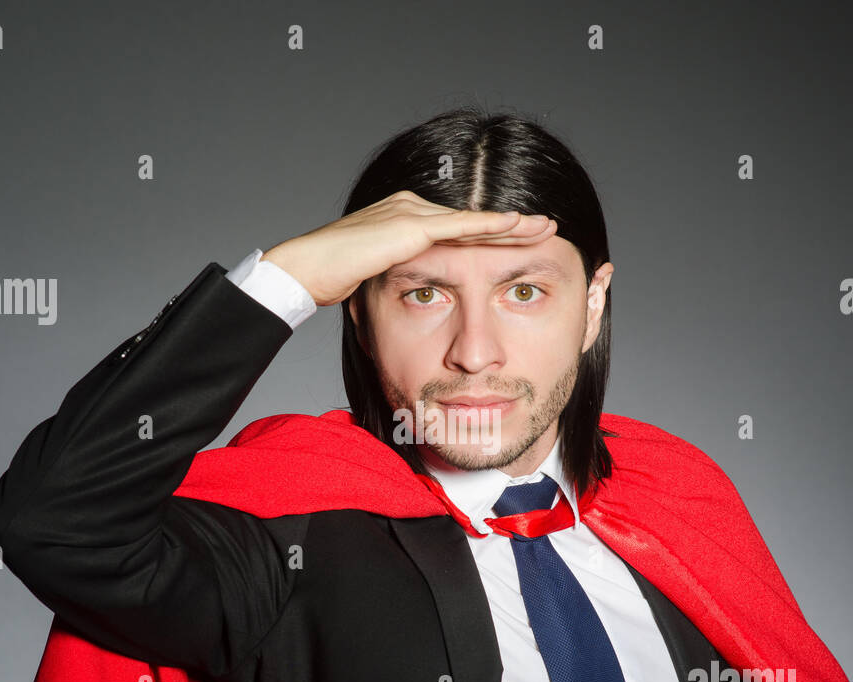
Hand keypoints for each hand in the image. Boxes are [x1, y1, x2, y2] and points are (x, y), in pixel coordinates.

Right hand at [260, 190, 556, 306]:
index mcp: (404, 221)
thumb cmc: (330, 280)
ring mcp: (410, 213)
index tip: (521, 243)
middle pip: (472, 220)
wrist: (305, 270)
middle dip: (512, 225)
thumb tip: (418, 301)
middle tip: (546, 227)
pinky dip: (491, 226)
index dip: (491, 236)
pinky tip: (518, 226)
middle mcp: (411, 209)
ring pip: (473, 220)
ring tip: (545, 226)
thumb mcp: (375, 280)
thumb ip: (400, 280)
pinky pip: (460, 226)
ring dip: (512, 223)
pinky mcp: (409, 225)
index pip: (458, 230)